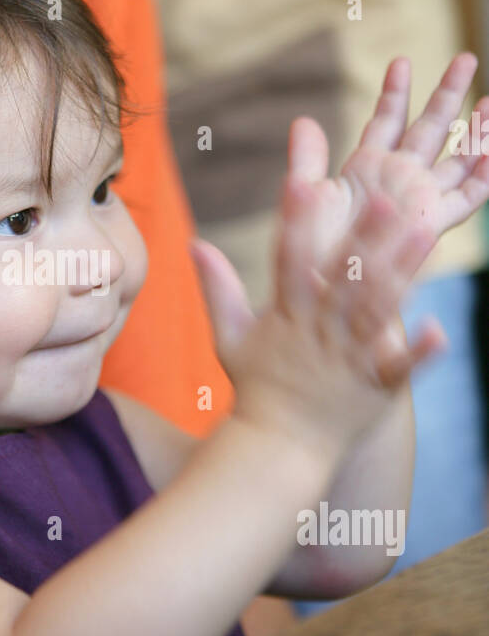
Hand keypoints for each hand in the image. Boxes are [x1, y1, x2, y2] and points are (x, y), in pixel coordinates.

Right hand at [189, 175, 445, 457]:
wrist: (276, 451)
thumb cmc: (256, 389)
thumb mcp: (228, 337)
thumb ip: (217, 288)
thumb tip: (194, 243)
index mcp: (286, 317)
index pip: (289, 261)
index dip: (296, 222)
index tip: (303, 184)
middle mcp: (319, 334)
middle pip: (343, 281)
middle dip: (364, 239)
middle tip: (387, 198)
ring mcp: (348, 362)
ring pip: (378, 312)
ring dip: (403, 274)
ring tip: (427, 235)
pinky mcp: (374, 389)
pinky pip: (399, 369)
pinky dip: (420, 353)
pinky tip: (442, 329)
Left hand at [286, 53, 488, 264]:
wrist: (320, 289)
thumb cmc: (308, 251)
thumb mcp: (304, 195)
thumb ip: (307, 158)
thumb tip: (303, 120)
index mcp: (366, 170)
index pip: (386, 121)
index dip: (395, 93)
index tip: (401, 62)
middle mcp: (398, 181)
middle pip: (430, 130)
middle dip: (448, 95)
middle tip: (466, 58)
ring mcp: (418, 200)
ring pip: (456, 158)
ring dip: (476, 131)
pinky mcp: (432, 224)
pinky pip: (466, 198)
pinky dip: (483, 175)